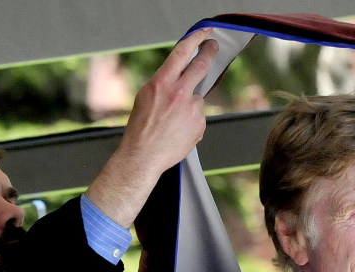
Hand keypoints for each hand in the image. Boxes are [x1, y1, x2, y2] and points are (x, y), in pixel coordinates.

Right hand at [86, 27, 218, 227]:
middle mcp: (179, 93)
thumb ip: (163, 83)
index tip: (205, 33)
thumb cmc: (141, 129)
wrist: (143, 156)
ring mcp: (192, 109)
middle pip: (201, 66)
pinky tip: (178, 132)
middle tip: (213, 48)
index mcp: (162, 82)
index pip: (182, 52)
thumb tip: (177, 75)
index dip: (196, 39)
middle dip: (209, 53)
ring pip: (197, 98)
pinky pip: (199, 117)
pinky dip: (191, 123)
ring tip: (173, 123)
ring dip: (189, 106)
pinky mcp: (200, 124)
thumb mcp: (146, 96)